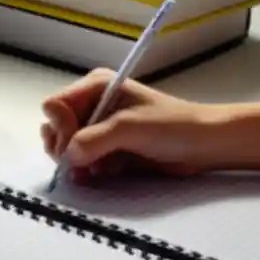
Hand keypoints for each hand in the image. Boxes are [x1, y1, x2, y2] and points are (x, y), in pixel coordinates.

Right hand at [41, 68, 217, 184]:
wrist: (204, 144)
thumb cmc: (174, 126)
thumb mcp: (130, 127)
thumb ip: (94, 139)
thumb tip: (68, 155)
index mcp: (95, 87)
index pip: (55, 106)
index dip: (61, 127)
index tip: (77, 143)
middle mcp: (93, 105)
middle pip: (56, 128)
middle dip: (66, 149)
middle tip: (85, 162)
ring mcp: (100, 128)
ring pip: (68, 148)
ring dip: (79, 163)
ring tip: (99, 169)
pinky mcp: (109, 149)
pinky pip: (84, 162)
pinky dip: (90, 171)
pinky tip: (107, 172)